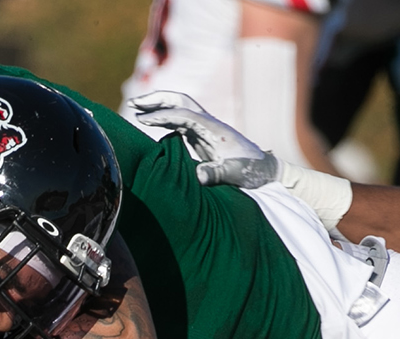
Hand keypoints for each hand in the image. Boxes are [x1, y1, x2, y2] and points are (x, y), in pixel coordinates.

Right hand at [128, 91, 277, 188]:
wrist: (266, 170)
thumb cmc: (252, 172)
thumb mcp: (236, 174)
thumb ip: (217, 174)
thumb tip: (199, 177)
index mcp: (214, 129)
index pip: (184, 114)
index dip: (162, 116)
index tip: (141, 120)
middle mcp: (209, 124)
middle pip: (181, 101)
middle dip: (157, 99)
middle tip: (134, 102)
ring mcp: (205, 129)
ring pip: (179, 109)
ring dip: (159, 106)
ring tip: (136, 110)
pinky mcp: (202, 138)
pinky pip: (180, 122)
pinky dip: (163, 119)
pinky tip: (151, 126)